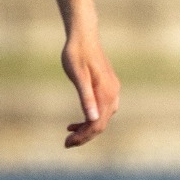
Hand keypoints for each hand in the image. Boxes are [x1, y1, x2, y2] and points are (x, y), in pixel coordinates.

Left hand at [60, 32, 119, 147]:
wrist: (84, 36)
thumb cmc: (76, 54)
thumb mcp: (77, 76)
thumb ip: (86, 98)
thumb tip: (92, 120)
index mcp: (105, 94)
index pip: (97, 124)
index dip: (83, 136)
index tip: (67, 143)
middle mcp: (113, 95)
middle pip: (101, 124)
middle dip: (85, 136)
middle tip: (66, 143)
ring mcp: (112, 91)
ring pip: (103, 118)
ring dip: (87, 128)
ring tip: (70, 132)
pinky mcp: (108, 88)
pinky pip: (103, 109)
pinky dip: (91, 118)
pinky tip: (78, 120)